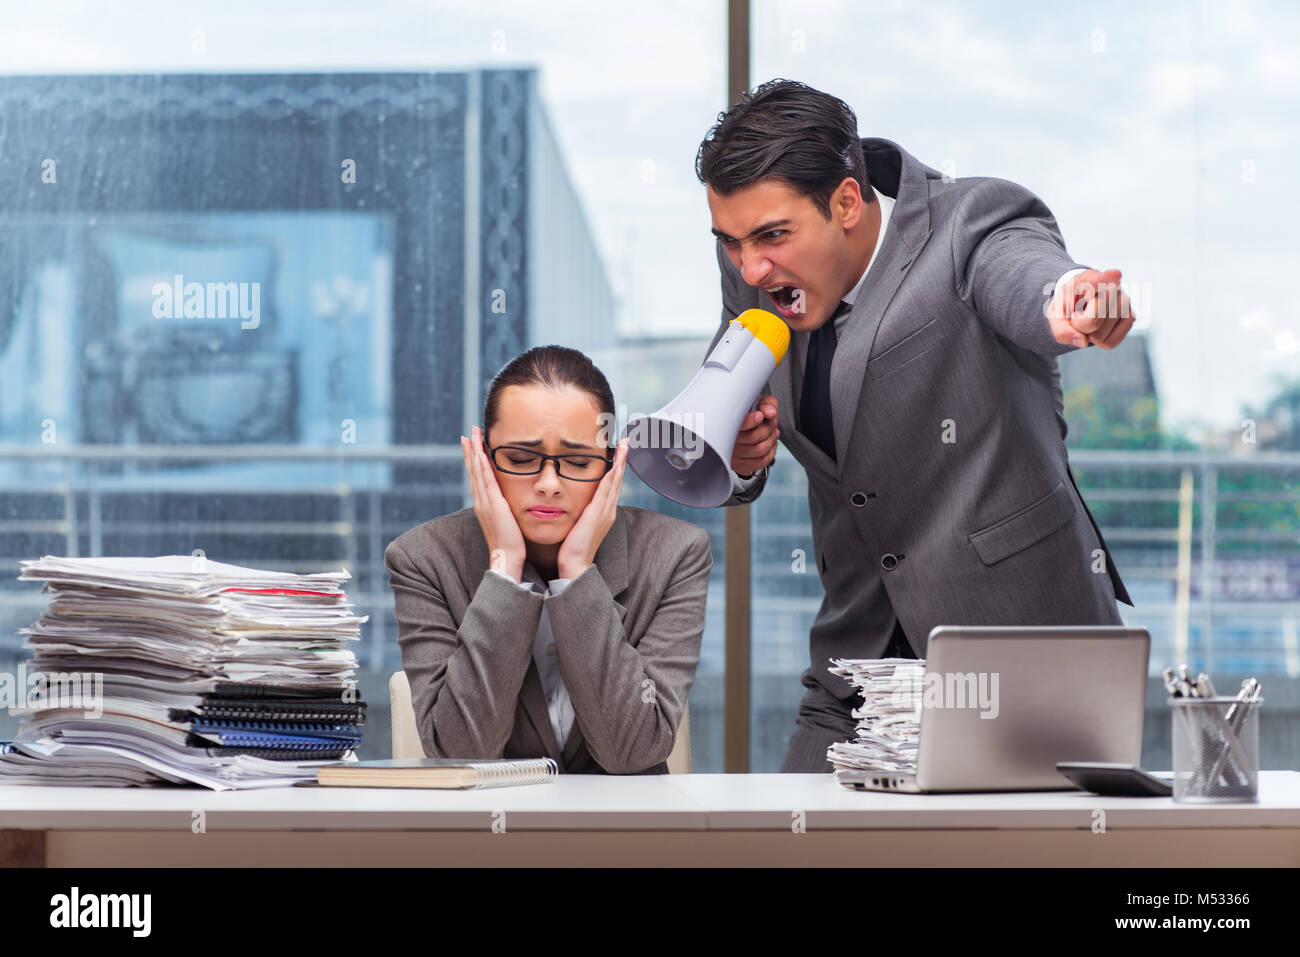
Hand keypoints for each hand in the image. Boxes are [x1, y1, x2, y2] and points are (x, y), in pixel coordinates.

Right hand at [461, 426, 525, 581]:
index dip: (474, 460)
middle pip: (473, 471)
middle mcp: (481, 502)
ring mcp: (485, 503)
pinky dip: (482, 465)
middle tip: (469, 432)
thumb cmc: (511, 546)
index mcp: (484, 505)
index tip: (472, 444)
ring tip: (472, 435)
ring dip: (474, 452)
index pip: (478, 477)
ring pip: (477, 472)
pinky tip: (480, 452)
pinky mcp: (493, 505)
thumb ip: (506, 512)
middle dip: (470, 451)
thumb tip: (510, 505)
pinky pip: (486, 480)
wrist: (507, 560)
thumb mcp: (507, 523)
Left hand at [556, 437, 627, 580]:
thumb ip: (579, 512)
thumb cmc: (572, 549)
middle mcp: (608, 510)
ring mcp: (605, 512)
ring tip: (624, 446)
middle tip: (626, 441)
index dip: (616, 467)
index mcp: (603, 513)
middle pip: (617, 479)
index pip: (611, 484)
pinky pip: (607, 489)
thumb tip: (572, 502)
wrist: (575, 566)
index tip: (618, 452)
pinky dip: (612, 474)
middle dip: (622, 460)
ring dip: (620, 462)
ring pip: (614, 481)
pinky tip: (614, 463)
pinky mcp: (598, 513)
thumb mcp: (577, 525)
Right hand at [730, 394, 778, 475]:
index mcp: (726, 421)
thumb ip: (766, 403)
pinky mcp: (739, 465)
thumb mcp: (759, 403)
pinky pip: (761, 461)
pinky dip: (771, 452)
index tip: (760, 416)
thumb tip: (770, 411)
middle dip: (768, 428)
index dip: (751, 421)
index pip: (737, 425)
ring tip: (771, 432)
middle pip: (753, 437)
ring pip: (759, 450)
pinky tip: (769, 443)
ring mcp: (731, 454)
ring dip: (771, 440)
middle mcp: (726, 439)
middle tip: (771, 422)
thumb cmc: (750, 415)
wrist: (743, 430)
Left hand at [1047, 268, 1135, 349]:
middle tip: (1078, 314)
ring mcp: (1125, 302)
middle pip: (1092, 322)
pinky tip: (1099, 326)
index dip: (1106, 280)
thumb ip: (1061, 329)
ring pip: (1100, 336)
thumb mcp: (1055, 314)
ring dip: (1089, 334)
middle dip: (1079, 325)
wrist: (1080, 301)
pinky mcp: (1131, 317)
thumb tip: (1083, 342)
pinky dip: (1099, 341)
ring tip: (1089, 318)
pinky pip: (1110, 343)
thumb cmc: (1068, 305)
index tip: (1116, 275)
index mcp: (1090, 280)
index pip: (1099, 283)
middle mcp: (1112, 287)